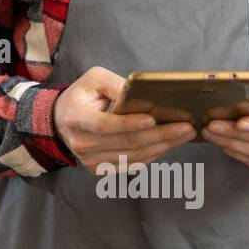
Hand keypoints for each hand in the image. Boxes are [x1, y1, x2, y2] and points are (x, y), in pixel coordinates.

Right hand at [54, 66, 195, 171]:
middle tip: (186, 127)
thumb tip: (143, 93)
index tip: (154, 119)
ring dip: (163, 147)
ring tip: (184, 135)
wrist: (62, 120)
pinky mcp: (100, 169)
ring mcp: (90, 160)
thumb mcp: (94, 79)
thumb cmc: (82, 96)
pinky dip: (153, 155)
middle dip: (160, 135)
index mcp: (77, 118)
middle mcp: (82, 143)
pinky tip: (168, 144)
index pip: (106, 125)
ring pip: (133, 157)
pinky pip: (132, 165)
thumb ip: (116, 84)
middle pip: (126, 143)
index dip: (130, 124)